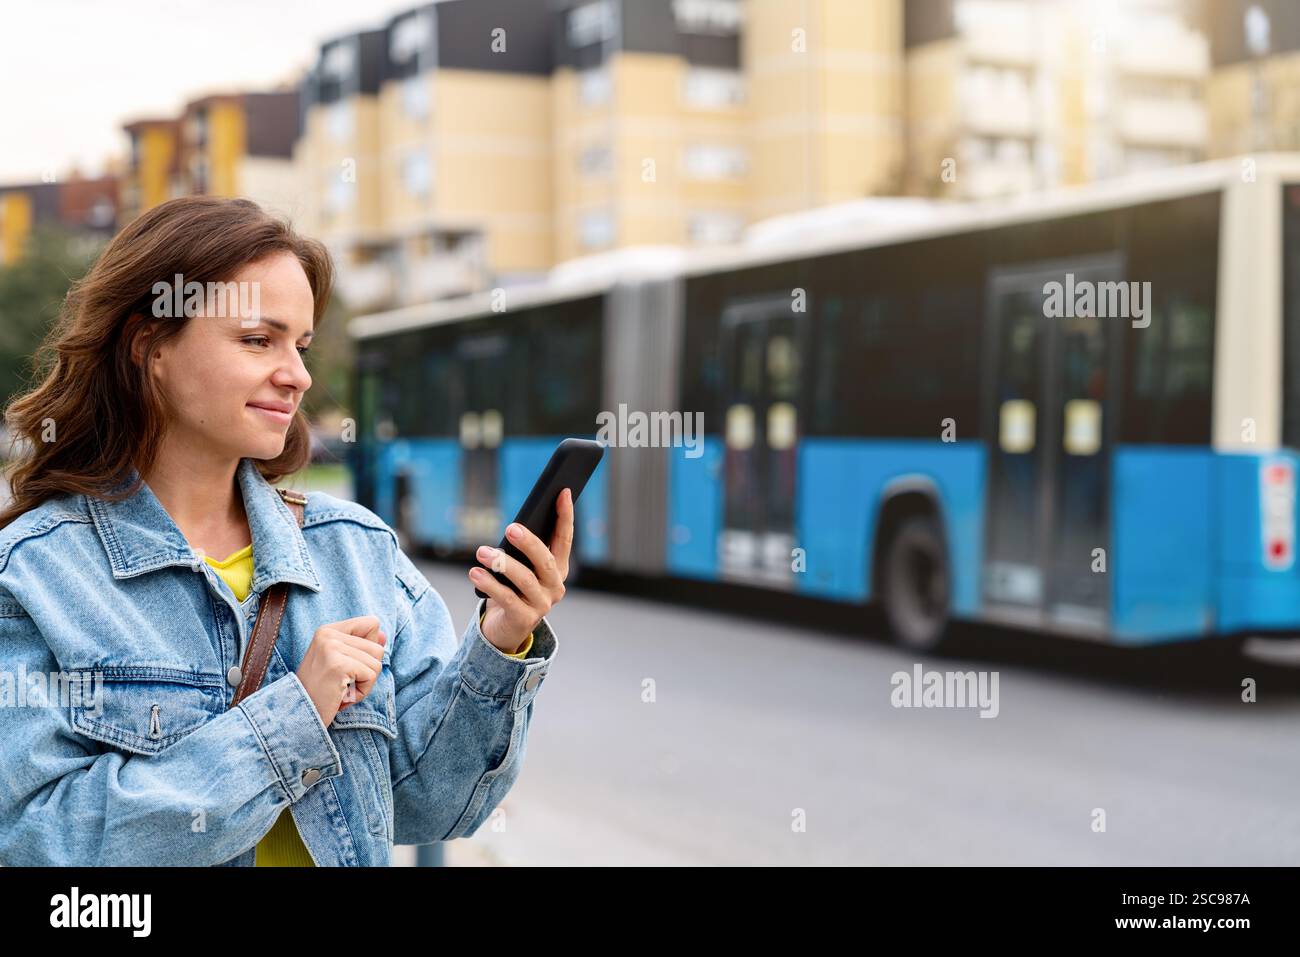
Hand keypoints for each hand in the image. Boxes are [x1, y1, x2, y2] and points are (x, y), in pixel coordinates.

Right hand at [296, 615, 386, 726]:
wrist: (297, 715)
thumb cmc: (321, 692)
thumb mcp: (340, 664)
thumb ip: (362, 647)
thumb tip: (384, 637)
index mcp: (328, 630)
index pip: (371, 623)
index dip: (370, 647)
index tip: (349, 665)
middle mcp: (328, 634)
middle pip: (377, 648)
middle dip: (366, 672)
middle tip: (342, 683)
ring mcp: (331, 647)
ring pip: (377, 663)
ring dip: (364, 684)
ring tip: (341, 689)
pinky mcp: (338, 664)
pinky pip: (371, 676)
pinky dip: (361, 692)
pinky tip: (342, 696)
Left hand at [469, 487, 573, 652]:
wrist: (506, 629)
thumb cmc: (512, 589)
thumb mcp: (521, 568)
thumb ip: (523, 551)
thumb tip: (514, 527)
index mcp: (558, 569)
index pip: (564, 538)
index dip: (565, 516)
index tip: (562, 492)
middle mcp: (555, 586)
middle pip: (545, 560)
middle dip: (529, 542)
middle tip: (510, 527)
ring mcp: (542, 604)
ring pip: (524, 579)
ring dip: (502, 564)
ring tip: (482, 552)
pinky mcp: (524, 618)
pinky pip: (506, 598)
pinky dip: (490, 584)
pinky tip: (475, 572)